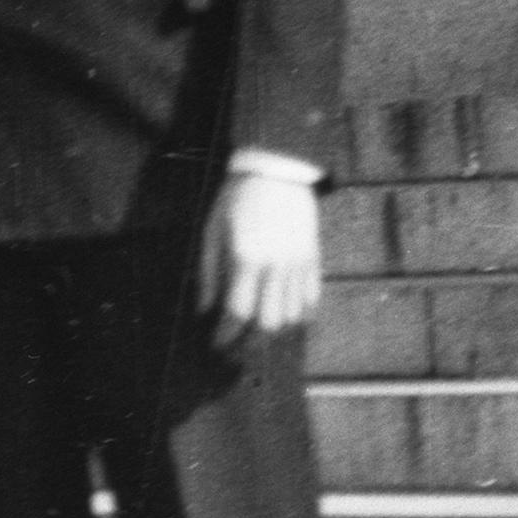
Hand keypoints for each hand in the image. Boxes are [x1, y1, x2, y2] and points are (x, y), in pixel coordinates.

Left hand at [197, 162, 322, 352]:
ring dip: (273, 332)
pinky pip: (312, 300)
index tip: (216, 344)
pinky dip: (299, 316)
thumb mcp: (212, 231)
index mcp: (246, 258)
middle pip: (269, 324)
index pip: (237, 313)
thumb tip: (204, 311)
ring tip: (257, 335)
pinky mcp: (314, 260)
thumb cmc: (237, 199)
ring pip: (293, 317)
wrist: (277, 169)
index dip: (225, 335)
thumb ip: (208, 274)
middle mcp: (276, 266)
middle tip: (237, 347)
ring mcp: (299, 265)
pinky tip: (284, 318)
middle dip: (250, 344)